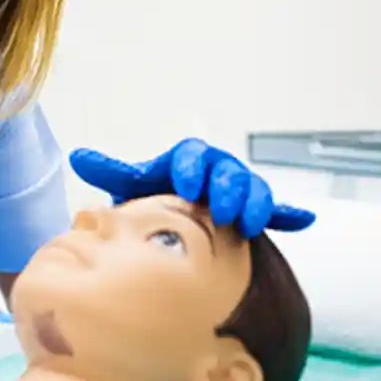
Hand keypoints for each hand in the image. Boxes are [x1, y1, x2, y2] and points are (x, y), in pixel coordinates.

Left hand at [70, 138, 315, 238]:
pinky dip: (289, 213)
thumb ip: (112, 171)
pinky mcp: (256, 209)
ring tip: (248, 224)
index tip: (185, 187)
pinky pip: (276, 209)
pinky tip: (303, 221)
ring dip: (254, 205)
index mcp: (189, 159)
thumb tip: (76, 157)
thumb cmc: (157, 192)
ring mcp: (240, 188)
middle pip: (229, 172)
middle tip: (219, 210)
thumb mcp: (134, 182)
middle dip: (226, 189)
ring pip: (254, 190)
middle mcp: (219, 170)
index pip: (193, 156)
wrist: (177, 209)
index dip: (192, 170)